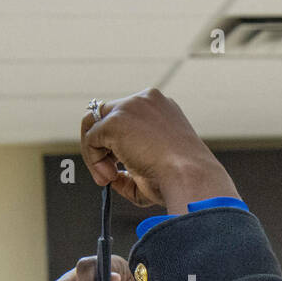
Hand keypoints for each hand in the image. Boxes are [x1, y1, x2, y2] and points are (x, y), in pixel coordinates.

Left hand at [81, 88, 239, 214]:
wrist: (190, 177)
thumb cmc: (180, 180)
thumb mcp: (156, 170)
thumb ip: (131, 172)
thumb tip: (111, 178)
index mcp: (161, 108)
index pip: (127, 117)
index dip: (119, 144)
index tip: (122, 168)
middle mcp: (145, 100)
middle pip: (106, 115)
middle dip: (104, 146)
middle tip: (109, 175)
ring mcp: (130, 107)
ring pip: (94, 125)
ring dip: (96, 154)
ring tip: (108, 178)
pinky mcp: (116, 120)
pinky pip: (91, 139)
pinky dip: (93, 160)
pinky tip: (110, 176)